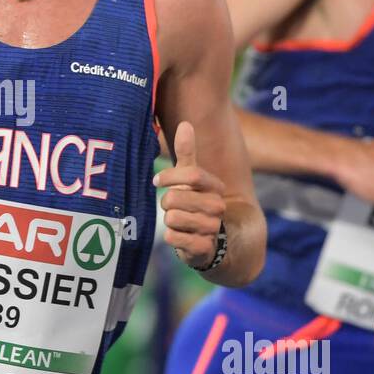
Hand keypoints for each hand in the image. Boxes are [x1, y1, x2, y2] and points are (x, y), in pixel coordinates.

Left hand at [154, 120, 225, 269]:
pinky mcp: (203, 249)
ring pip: (171, 218)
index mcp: (215, 188)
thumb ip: (188, 153)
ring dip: (169, 221)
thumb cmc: (195, 203)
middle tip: (174, 208)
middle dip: (167, 203)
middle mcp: (217, 207)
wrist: (211, 241)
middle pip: (174, 198)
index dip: (168, 176)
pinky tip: (181, 237)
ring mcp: (211, 228)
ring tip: (180, 223)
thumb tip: (185, 123)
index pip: (191, 174)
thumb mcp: (191, 178)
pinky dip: (171, 237)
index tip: (157, 180)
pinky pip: (172, 238)